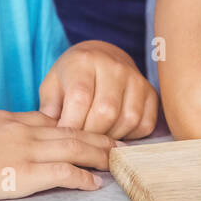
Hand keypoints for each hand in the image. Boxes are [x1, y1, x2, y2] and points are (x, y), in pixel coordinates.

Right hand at [0, 109, 116, 200]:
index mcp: (9, 120)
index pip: (51, 119)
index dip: (75, 125)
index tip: (91, 129)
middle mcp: (23, 130)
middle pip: (71, 130)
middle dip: (98, 137)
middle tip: (119, 143)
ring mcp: (24, 151)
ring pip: (74, 147)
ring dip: (99, 154)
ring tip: (118, 160)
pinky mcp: (22, 174)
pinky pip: (61, 173)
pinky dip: (82, 177)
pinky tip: (94, 184)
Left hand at [39, 40, 157, 138]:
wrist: (102, 57)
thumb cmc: (72, 77)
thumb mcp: (52, 85)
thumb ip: (50, 108)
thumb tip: (54, 135)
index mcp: (84, 61)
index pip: (80, 98)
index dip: (71, 124)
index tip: (63, 138)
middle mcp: (113, 66)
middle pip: (106, 112)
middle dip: (90, 134)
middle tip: (80, 142)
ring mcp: (136, 78)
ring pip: (128, 119)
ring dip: (111, 137)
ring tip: (96, 137)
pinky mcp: (151, 92)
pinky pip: (145, 124)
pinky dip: (130, 136)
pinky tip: (115, 132)